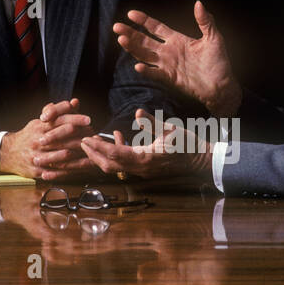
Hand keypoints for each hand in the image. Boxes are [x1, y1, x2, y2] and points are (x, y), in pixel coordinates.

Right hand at [0, 99, 93, 179]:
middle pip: (64, 137)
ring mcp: (38, 156)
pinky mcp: (38, 170)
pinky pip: (58, 171)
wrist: (8, 153)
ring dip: (80, 154)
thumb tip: (75, 102)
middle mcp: (38, 140)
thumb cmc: (29, 136)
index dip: (75, 119)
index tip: (88, 120)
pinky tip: (83, 167)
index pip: (59, 119)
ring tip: (92, 152)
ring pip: (63, 155)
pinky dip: (72, 169)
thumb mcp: (40, 121)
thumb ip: (58, 112)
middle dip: (81, 137)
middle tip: (94, 137)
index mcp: (39, 126)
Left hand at [79, 110, 213, 180]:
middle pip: (110, 165)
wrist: (201, 160)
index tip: (86, 140)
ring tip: (93, 141)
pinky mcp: (145, 169)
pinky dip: (116, 154)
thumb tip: (137, 113)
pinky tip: (117, 137)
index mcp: (146, 158)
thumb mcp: (169, 128)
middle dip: (94, 154)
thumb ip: (150, 122)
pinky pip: (125, 164)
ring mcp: (143, 171)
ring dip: (102, 155)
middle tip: (82, 141)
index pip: (115, 154)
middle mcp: (142, 168)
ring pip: (115, 167)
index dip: (98, 148)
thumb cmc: (188, 143)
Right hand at [113, 1, 241, 115]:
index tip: (130, 13)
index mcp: (177, 39)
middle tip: (116, 27)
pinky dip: (146, 70)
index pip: (155, 27)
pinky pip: (155, 73)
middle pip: (144, 40)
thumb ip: (205, 21)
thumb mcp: (214, 38)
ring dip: (133, 48)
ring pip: (145, 55)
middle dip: (130, 33)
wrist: (222, 86)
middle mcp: (169, 51)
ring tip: (121, 40)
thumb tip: (198, 3)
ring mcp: (168, 65)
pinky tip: (138, 65)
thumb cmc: (219, 63)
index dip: (143, 20)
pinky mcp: (170, 78)